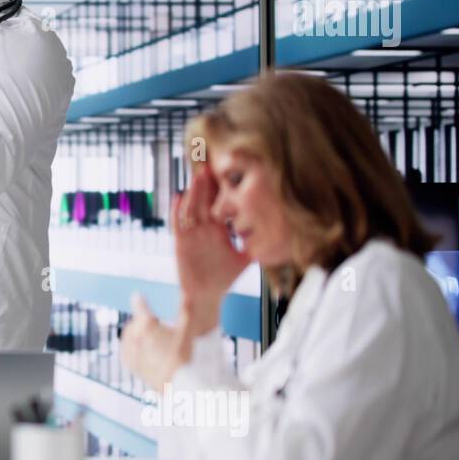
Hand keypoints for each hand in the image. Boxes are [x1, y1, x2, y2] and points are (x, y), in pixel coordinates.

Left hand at [120, 293, 191, 388]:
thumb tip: (187, 295)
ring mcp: (131, 350)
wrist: (178, 384)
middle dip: (142, 321)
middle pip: (134, 322)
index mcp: (147, 325)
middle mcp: (135, 336)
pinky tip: (139, 348)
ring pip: (129, 335)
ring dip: (136, 333)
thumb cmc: (183, 357)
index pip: (139, 306)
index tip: (138, 296)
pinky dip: (131, 346)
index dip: (140, 301)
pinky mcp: (130, 363)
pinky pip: (126, 349)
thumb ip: (186, 311)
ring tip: (148, 337)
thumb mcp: (187, 332)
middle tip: (154, 324)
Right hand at [172, 169, 248, 334]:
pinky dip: (177, 212)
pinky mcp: (181, 242)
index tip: (226, 170)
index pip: (219, 203)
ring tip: (198, 176)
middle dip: (206, 183)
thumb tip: (281, 240)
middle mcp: (204, 227)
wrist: (206, 296)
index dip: (221, 188)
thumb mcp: (244, 260)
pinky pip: (178, 224)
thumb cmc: (224, 277)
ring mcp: (192, 233)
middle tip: (210, 164)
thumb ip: (256, 247)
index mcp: (219, 228)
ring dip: (194, 192)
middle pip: (204, 200)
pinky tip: (179, 198)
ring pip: (192, 208)